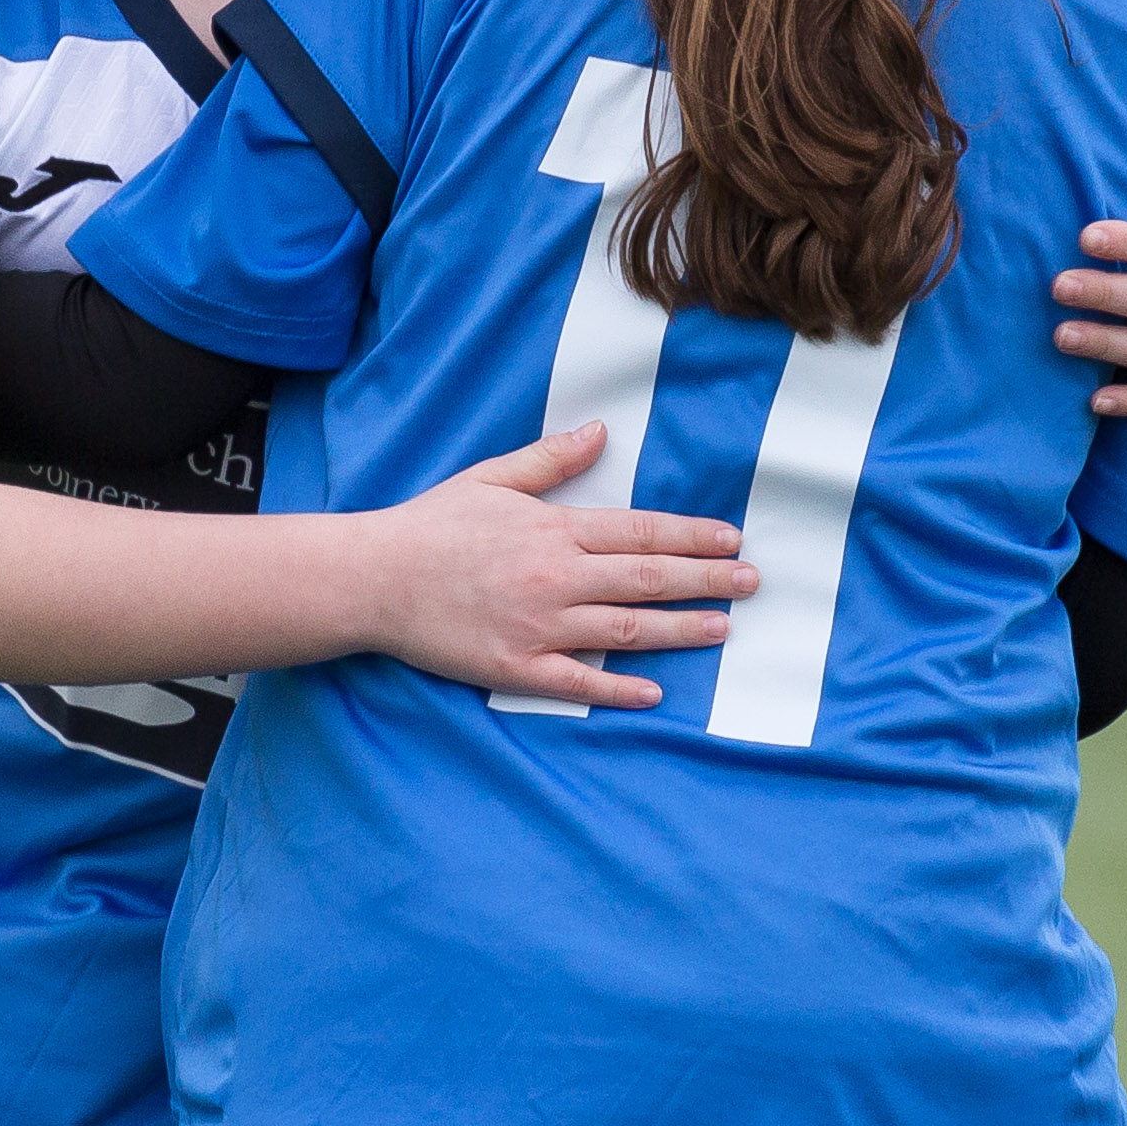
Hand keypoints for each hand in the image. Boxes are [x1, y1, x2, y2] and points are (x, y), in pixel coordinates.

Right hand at [364, 422, 759, 708]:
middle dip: (707, 580)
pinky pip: (576, 683)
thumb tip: (601, 432)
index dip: (691, 536)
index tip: (730, 538)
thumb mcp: (491, 478)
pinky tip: (653, 692)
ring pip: (625, 630)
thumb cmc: (432, 525)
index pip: (640, 532)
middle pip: (647, 580)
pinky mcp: (515, 667)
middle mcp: (555, 577)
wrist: (373, 578)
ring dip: (680, 630)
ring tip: (724, 628)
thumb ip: (551, 460)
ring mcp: (537, 626)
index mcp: (554, 529)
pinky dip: (617, 689)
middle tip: (753, 582)